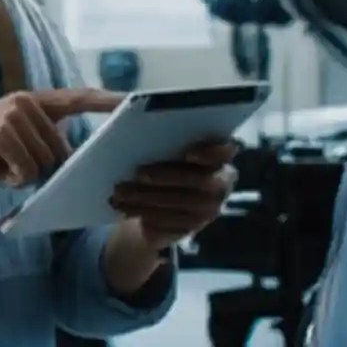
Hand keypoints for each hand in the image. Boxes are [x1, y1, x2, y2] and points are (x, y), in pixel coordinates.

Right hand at [0, 88, 120, 186]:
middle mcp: (27, 102)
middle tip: (7, 161)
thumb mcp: (15, 134)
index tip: (132, 101)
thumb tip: (71, 158)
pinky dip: (10, 178)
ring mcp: (16, 115)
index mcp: (35, 100)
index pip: (77, 98)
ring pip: (43, 163)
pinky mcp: (4, 133)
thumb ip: (43, 136)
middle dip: (38, 166)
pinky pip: (27, 171)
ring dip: (21, 173)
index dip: (105, 100)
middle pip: (60, 150)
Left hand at [109, 140, 238, 249]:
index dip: (210, 153)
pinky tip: (125, 207)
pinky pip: (170, 223)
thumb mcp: (162, 145)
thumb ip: (157, 133)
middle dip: (167, 177)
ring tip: (121, 192)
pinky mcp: (191, 228)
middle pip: (200, 181)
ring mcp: (208, 210)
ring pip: (181, 205)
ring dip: (147, 198)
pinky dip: (145, 214)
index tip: (188, 154)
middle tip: (139, 173)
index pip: (225, 151)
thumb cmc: (163, 161)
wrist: (161, 198)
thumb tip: (129, 118)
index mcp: (219, 156)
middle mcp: (220, 184)